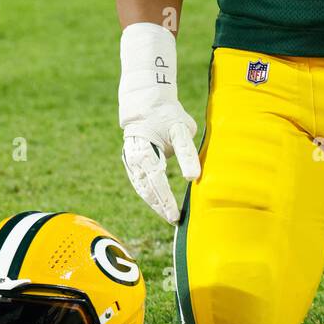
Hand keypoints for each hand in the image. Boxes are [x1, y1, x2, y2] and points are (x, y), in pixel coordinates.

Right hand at [122, 101, 200, 225]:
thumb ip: (187, 154)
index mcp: (145, 151)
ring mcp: (130, 160)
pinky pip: (138, 182)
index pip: (157, 182)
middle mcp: (134, 158)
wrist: (147, 102)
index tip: (175, 215)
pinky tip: (158, 202)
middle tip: (173, 220)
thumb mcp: (181, 130)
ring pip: (141, 187)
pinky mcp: (131, 161)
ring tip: (167, 214)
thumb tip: (193, 177)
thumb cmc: (167, 116)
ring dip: (153, 202)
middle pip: (147, 188)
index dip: (166, 200)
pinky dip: (148, 193)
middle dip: (160, 206)